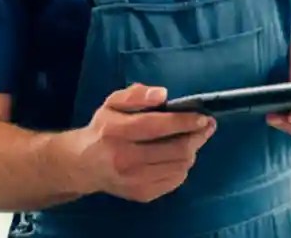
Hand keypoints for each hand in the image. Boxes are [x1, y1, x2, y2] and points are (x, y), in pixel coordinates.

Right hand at [77, 84, 216, 202]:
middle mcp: (125, 159)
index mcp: (116, 131)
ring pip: (180, 166)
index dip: (185, 122)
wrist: (84, 165)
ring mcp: (135, 180)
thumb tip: (163, 94)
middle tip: (206, 127)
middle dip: (197, 137)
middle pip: (175, 150)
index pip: (158, 126)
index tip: (203, 117)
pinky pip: (175, 180)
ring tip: (191, 139)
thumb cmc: (103, 129)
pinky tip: (178, 157)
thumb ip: (137, 95)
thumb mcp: (113, 103)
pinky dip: (183, 166)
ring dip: (192, 151)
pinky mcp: (142, 194)